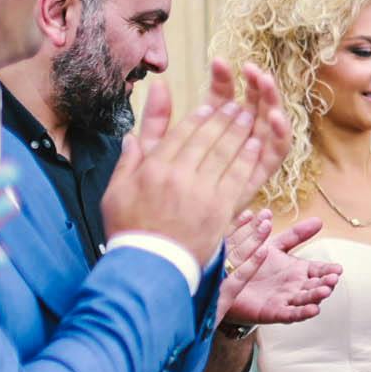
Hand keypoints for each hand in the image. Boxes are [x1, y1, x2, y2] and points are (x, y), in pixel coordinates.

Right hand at [100, 64, 282, 259]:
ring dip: (238, 133)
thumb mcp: (116, 192)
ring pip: (223, 154)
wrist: (150, 265)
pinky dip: (246, 158)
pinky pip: (236, 177)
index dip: (197, 119)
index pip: (179, 135)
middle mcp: (177, 176)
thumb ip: (128, 161)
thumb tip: (131, 135)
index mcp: (152, 169)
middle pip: (204, 140)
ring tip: (248, 117)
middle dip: (222, 119)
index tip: (209, 108)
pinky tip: (254, 145)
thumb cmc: (130, 230)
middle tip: (235, 106)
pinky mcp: (219, 209)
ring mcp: (200, 192)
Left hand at [219, 212, 340, 327]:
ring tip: (325, 291)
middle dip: (325, 283)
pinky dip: (301, 313)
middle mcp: (294, 287)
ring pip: (304, 300)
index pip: (318, 271)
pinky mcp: (272, 312)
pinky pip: (289, 314)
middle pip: (314, 286)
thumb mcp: (275, 245)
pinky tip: (313, 310)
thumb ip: (296, 235)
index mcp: (298, 271)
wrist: (226, 280)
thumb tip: (318, 220)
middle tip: (332, 279)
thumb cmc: (252, 263)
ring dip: (316, 297)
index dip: (328, 270)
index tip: (338, 268)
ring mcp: (285, 300)